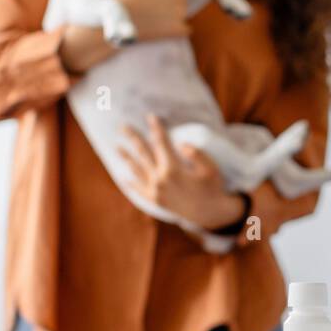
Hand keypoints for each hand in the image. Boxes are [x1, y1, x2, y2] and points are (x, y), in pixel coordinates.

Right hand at [115, 0, 189, 40]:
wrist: (122, 23)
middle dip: (169, 2)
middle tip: (151, 8)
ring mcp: (181, 14)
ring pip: (181, 13)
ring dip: (173, 16)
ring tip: (155, 19)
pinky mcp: (179, 30)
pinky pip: (185, 29)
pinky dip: (178, 30)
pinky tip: (164, 30)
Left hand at [116, 114, 245, 231]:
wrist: (210, 214)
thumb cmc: (212, 187)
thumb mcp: (211, 168)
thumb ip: (197, 153)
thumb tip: (181, 144)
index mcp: (173, 169)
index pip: (161, 143)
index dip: (156, 129)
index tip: (150, 116)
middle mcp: (160, 179)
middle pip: (143, 154)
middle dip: (134, 138)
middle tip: (124, 127)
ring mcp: (155, 191)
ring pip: (137, 170)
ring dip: (127, 158)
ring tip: (117, 147)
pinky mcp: (156, 201)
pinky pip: (139, 190)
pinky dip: (130, 183)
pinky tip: (124, 177)